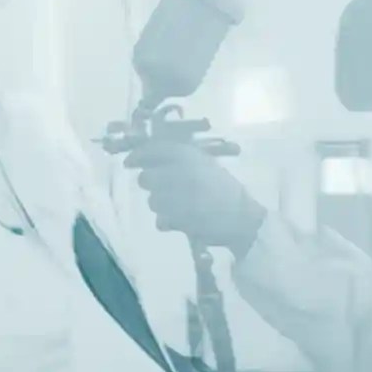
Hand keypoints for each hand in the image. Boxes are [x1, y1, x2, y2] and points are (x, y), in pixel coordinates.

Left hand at [124, 139, 266, 257]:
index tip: (129, 162)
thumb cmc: (224, 189)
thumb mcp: (204, 164)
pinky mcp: (179, 219)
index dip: (137, 156)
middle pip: (146, 178)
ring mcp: (178, 196)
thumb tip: (145, 159)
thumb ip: (178, 160)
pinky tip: (182, 220)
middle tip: (163, 190)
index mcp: (188, 155)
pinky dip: (168, 222)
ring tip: (179, 207)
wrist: (242, 217)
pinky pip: (160, 220)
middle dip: (151, 185)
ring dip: (161, 205)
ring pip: (152, 201)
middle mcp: (179, 172)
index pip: (152, 150)